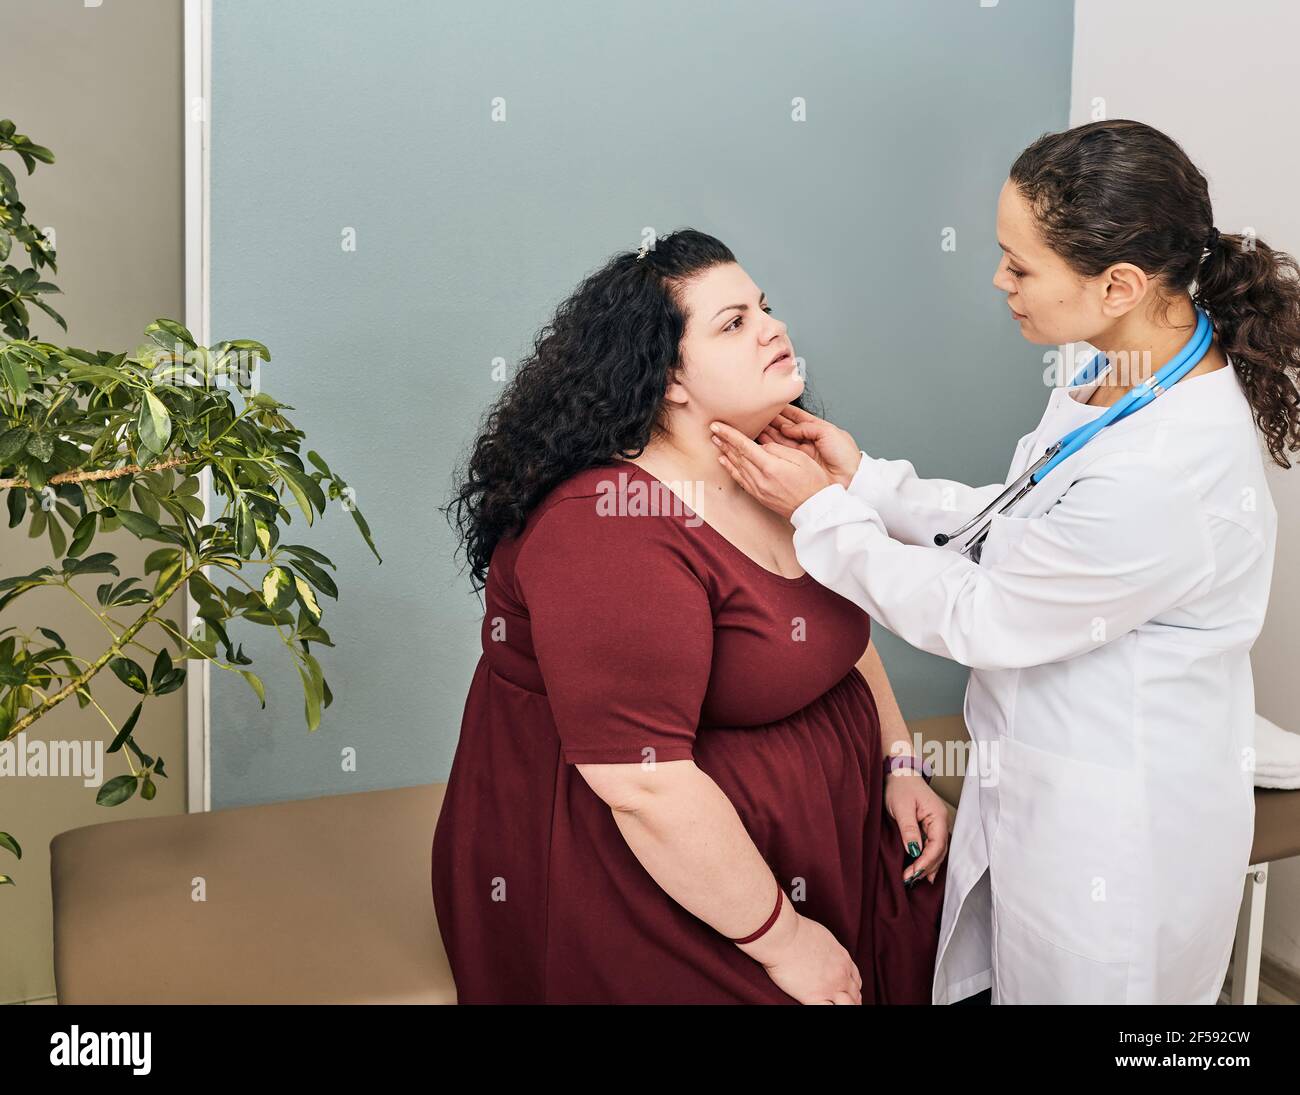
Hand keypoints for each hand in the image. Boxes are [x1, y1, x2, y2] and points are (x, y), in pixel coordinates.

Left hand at [709, 421, 832, 519]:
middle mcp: (760, 479)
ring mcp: (758, 489)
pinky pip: (740, 479)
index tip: (717, 425)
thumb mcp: (800, 458)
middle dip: (724, 441)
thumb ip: (778, 449)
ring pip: (737, 467)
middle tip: (713, 429)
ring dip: (725, 452)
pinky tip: (724, 461)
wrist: (814, 509)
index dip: (729, 434)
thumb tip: (762, 446)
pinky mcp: (758, 496)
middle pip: (737, 456)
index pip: (744, 446)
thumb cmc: (812, 482)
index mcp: (770, 467)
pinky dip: (730, 469)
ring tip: (716, 441)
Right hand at [758, 911, 862, 1004]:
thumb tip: (823, 951)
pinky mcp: (814, 998)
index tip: (845, 991)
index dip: (852, 988)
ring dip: (843, 1006)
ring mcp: (829, 988)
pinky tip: (820, 1005)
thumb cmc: (796, 931)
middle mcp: (841, 974)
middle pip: (854, 995)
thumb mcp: (822, 936)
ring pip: (848, 1006)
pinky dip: (828, 1009)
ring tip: (832, 1005)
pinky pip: (829, 1011)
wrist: (783, 936)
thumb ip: (828, 949)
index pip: (856, 979)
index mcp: (843, 959)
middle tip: (840, 1002)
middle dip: (850, 1000)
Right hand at [759, 403, 861, 488]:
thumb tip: (787, 427)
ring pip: (782, 440)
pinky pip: (783, 453)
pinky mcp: (799, 464)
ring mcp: (803, 452)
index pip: (797, 417)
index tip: (771, 405)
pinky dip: (772, 446)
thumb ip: (806, 427)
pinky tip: (762, 440)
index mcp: (818, 428)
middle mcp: (809, 440)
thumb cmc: (845, 455)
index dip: (784, 411)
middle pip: (787, 428)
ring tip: (756, 426)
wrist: (850, 478)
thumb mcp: (828, 432)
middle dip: (773, 421)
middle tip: (758, 415)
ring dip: (770, 433)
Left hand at [883, 765, 950, 886]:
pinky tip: (925, 872)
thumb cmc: (901, 786)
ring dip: (927, 866)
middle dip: (925, 867)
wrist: (900, 774)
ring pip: (937, 852)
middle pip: (939, 851)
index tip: (912, 873)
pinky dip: (928, 860)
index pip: (937, 846)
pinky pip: (932, 847)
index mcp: (938, 816)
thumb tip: (914, 851)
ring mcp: (937, 825)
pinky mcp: (930, 827)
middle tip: (909, 879)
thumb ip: (909, 830)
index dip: (925, 862)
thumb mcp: (901, 808)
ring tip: (914, 879)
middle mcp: (941, 822)